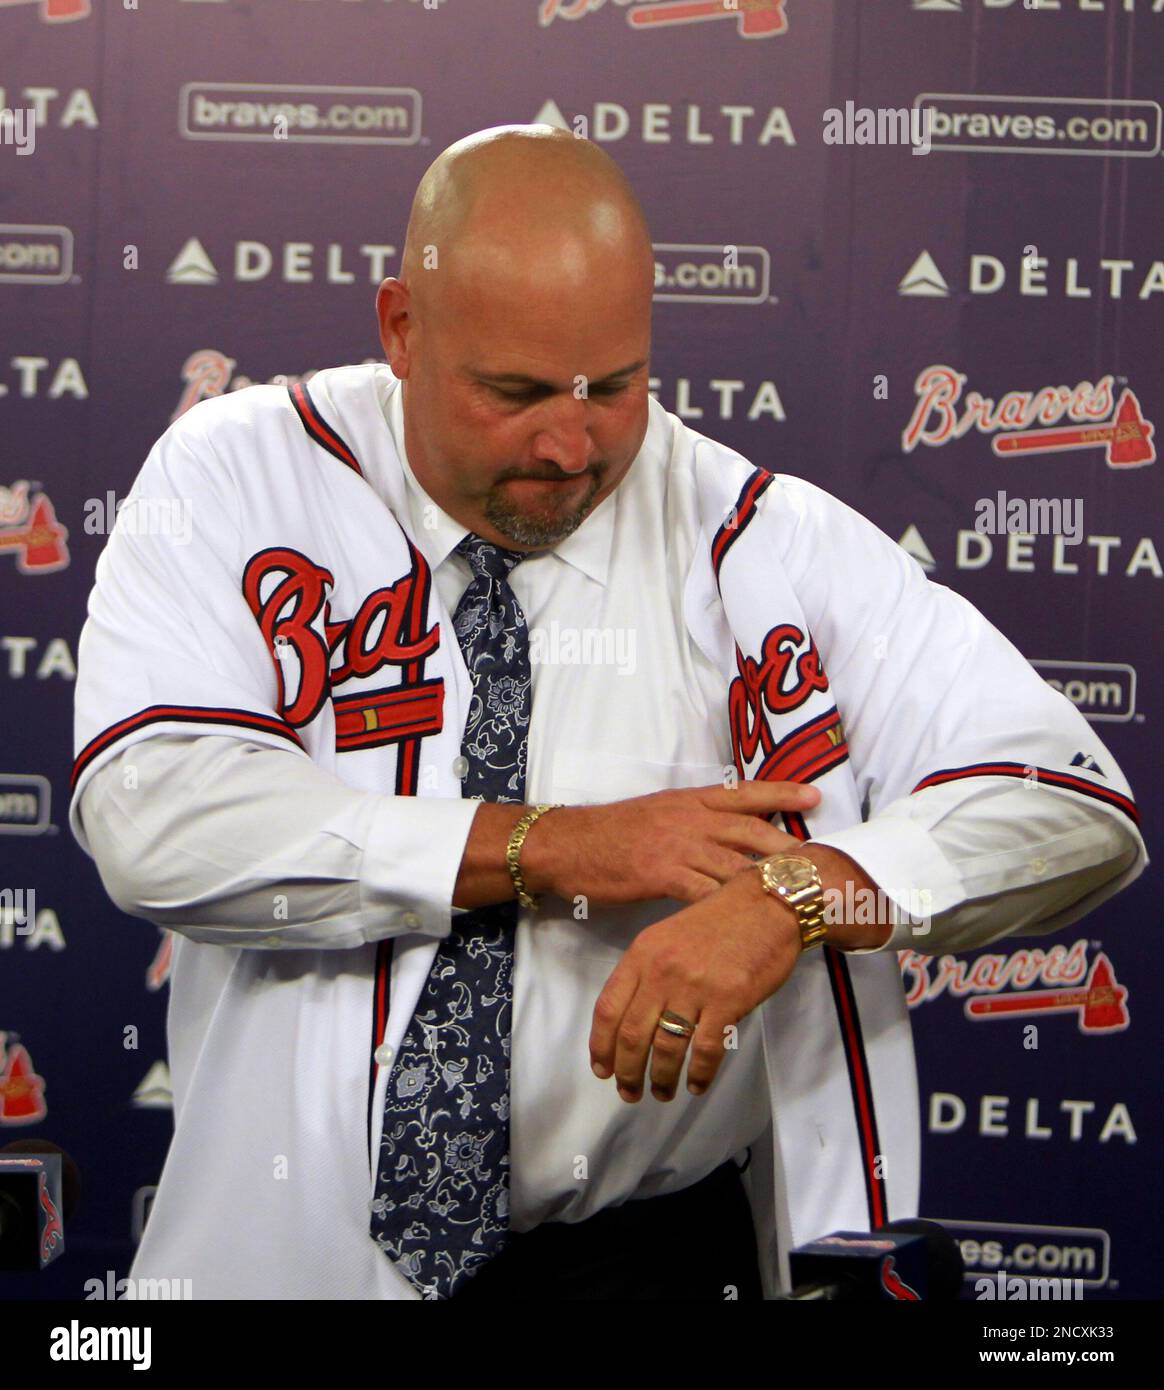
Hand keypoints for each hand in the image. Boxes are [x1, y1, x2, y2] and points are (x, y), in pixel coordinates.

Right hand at [521, 779, 820, 906]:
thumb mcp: (657, 812)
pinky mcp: (663, 874)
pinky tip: (749, 919)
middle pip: (751, 830)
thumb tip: (724, 831)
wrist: (567, 844)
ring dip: (767, 881)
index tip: (814, 795)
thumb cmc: (610, 832)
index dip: (781, 792)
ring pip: (735, 863)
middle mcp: (689, 818)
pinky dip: (730, 905)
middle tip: (822, 861)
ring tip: (798, 896)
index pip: (744, 792)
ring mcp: (677, 846)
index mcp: (689, 799)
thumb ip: (692, 819)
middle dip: (788, 846)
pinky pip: (706, 892)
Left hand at [588, 865, 801, 1103]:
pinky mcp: (728, 999)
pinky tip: (696, 1085)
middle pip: (632, 1035)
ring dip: (661, 1078)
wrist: (767, 904)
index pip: (608, 1008)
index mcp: (642, 953)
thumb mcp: (669, 936)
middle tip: (630, 1093)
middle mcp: (662, 971)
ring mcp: (695, 986)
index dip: (601, 1046)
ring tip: (662, 1093)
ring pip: (666, 1047)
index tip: (603, 1070)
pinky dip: (698, 1073)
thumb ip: (648, 972)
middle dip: (627, 1072)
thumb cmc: (720, 920)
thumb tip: (634, 1020)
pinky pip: (705, 1048)